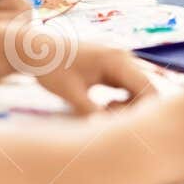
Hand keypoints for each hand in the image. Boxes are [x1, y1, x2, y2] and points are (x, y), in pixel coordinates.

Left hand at [10, 20, 155, 113]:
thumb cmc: (50, 69)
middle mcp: (125, 58)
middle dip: (134, 112)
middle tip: (107, 120)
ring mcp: (120, 62)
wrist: (35, 50)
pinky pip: (129, 88)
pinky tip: (103, 108)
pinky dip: (122, 102)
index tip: (119, 126)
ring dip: (129, 108)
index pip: (149, 90)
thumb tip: (107, 134)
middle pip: (148, 92)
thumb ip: (92, 113)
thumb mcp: (71, 94)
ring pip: (139, 91)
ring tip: (103, 113)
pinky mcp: (114, 69)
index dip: (142, 114)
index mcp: (118, 61)